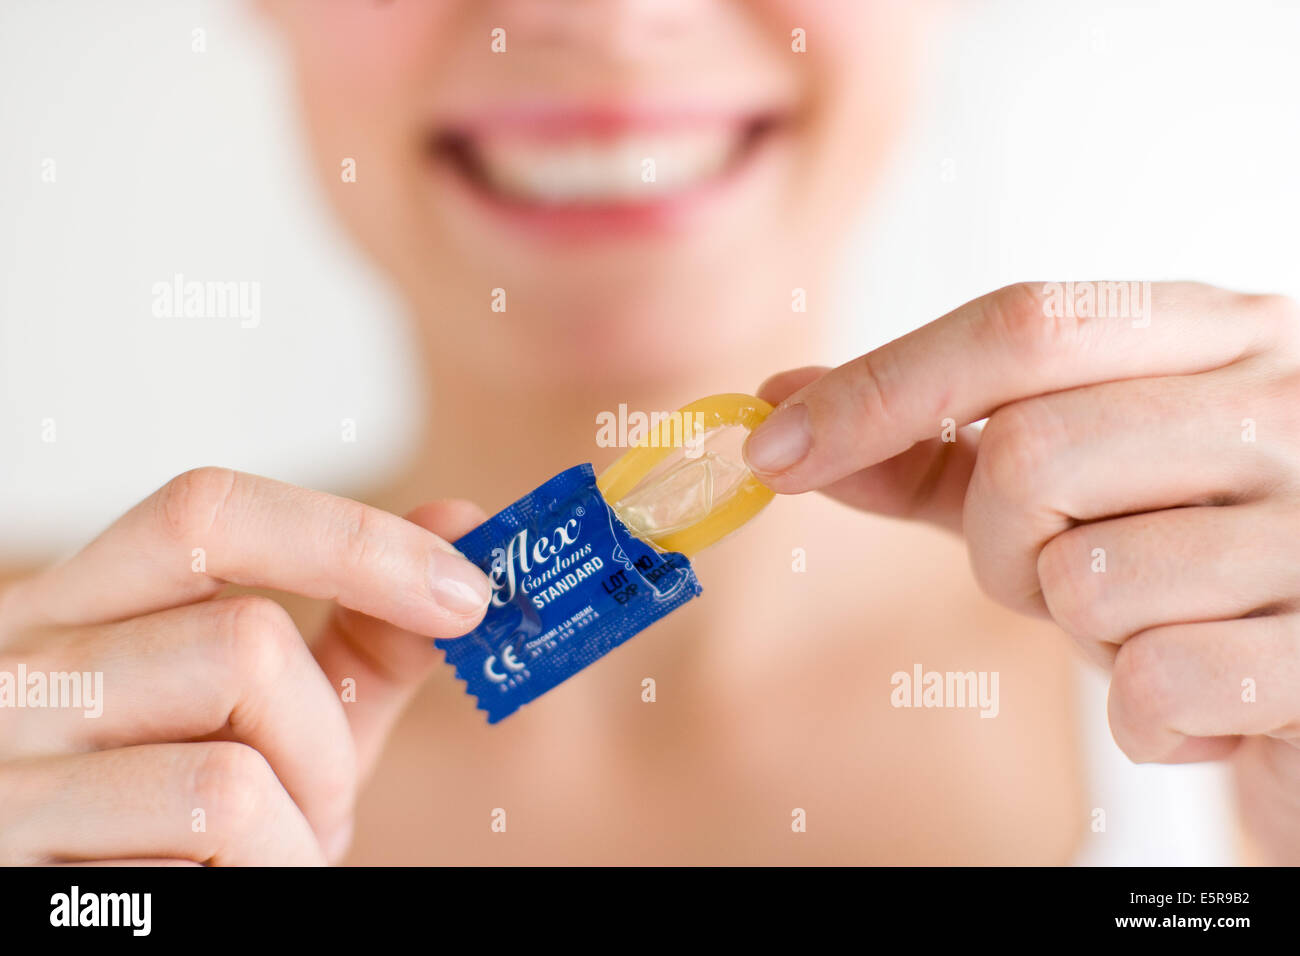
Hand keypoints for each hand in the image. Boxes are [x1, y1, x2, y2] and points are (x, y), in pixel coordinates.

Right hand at [0, 468, 491, 864]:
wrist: (87, 914)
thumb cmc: (185, 812)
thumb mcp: (279, 715)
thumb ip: (365, 633)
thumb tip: (463, 524)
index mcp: (78, 603)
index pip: (208, 512)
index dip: (354, 539)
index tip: (468, 592)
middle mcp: (20, 666)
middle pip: (245, 644)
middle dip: (331, 738)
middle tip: (327, 798)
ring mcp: (6, 776)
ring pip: (229, 776)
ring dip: (301, 824)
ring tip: (276, 850)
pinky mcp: (14, 878)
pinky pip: (200, 865)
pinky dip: (260, 877)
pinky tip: (215, 884)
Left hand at [745, 282, 1299, 859]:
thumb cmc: (1187, 575)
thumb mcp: (1066, 490)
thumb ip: (933, 449)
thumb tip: (782, 412)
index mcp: (1224, 336)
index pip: (1025, 322)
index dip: (879, 387)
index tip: (773, 447)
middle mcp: (1289, 404)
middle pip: (1029, 451)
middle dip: (1000, 544)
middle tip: (1059, 577)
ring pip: (1084, 575)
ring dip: (1080, 633)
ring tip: (1157, 629)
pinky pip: (1158, 682)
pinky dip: (1145, 717)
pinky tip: (1205, 708)